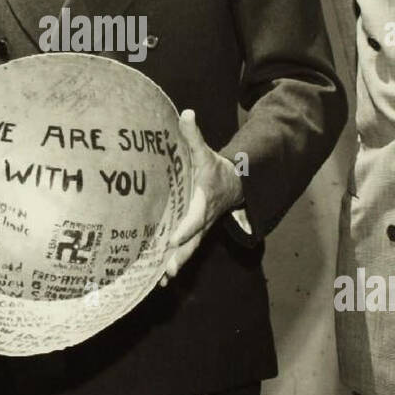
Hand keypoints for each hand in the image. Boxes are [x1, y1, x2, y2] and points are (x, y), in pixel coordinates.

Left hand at [160, 109, 242, 286]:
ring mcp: (200, 230)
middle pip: (193, 241)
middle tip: (168, 269)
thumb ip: (194, 136)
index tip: (173, 238)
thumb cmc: (216, 169)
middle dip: (180, 255)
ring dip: (176, 264)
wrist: (235, 185)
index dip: (186, 228)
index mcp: (204, 200)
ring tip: (162, 280)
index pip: (196, 217)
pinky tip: (160, 279)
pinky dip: (174, 264)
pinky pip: (185, 251)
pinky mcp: (194, 235)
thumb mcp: (205, 152)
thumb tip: (187, 114)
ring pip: (189, 250)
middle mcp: (203, 219)